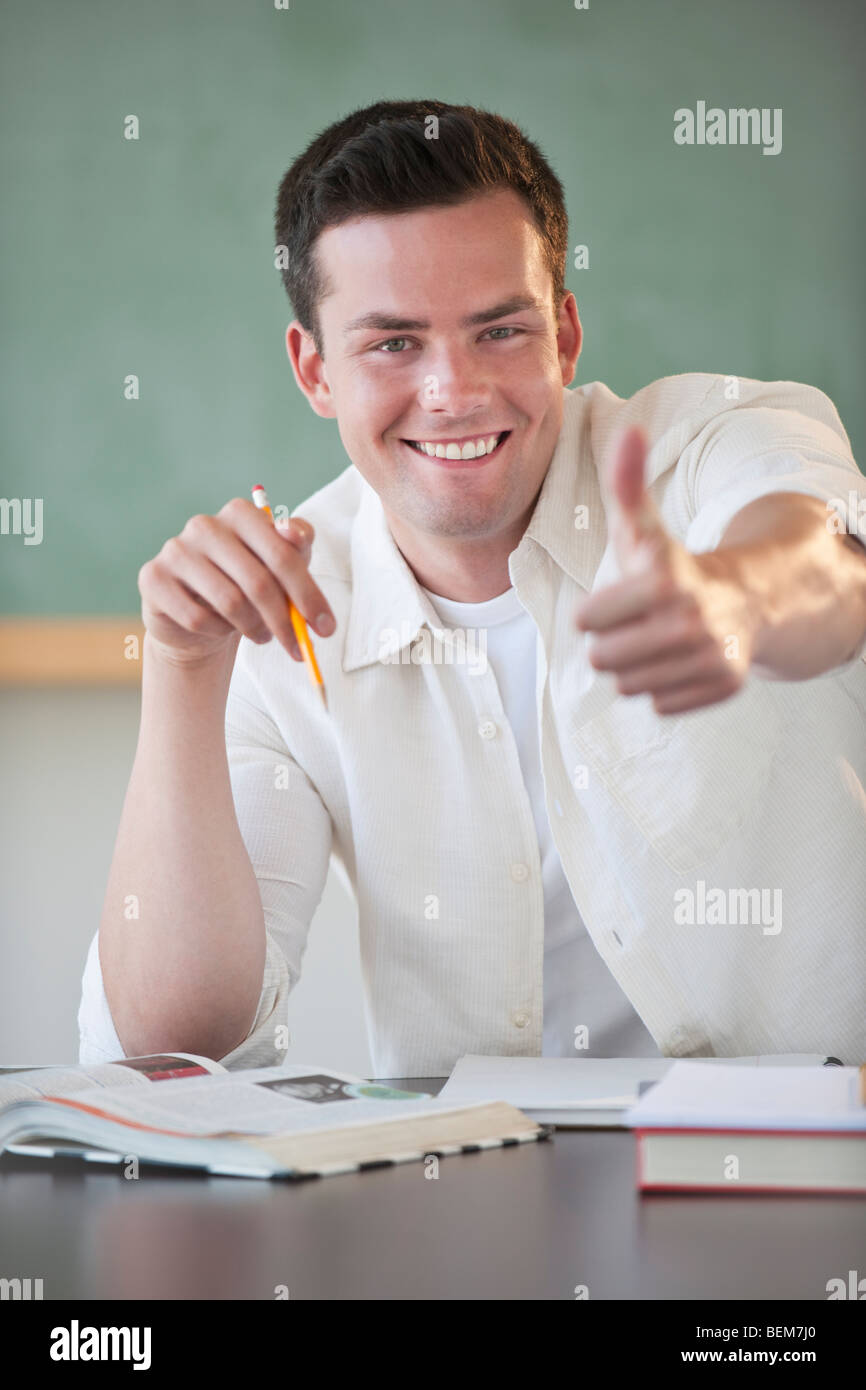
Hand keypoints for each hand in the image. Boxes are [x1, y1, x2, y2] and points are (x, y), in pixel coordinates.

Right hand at [138, 499, 335, 664]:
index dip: (308, 594)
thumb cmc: (248, 582)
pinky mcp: (153, 578)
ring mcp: (175, 550)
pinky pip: (198, 618)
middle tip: (298, 648)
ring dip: (254, 629)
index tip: (326, 628)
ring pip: (230, 603)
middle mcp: (204, 525)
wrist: (199, 612)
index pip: (283, 554)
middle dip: (285, 622)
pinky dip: (218, 632)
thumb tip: (295, 532)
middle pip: (258, 582)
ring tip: (261, 635)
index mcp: (240, 513)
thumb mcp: (281, 564)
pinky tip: (221, 628)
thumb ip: (296, 544)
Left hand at [574, 426, 755, 713]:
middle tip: (636, 624)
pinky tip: (680, 662)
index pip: (586, 620)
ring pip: (627, 686)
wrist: (744, 600)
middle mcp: (690, 620)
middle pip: (603, 659)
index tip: (617, 599)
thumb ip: (625, 482)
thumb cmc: (671, 566)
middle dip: (611, 643)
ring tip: (657, 642)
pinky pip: (659, 704)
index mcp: (663, 579)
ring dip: (634, 668)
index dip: (593, 612)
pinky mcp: (723, 685)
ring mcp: (709, 655)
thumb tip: (629, 429)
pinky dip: (664, 688)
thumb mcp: (643, 526)